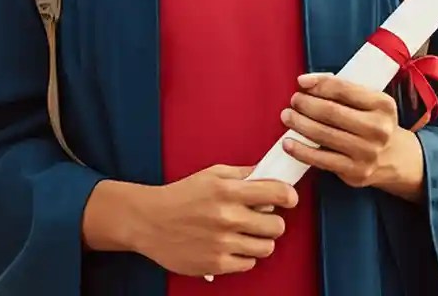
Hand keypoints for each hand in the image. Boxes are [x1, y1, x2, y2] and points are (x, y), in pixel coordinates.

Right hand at [134, 165, 297, 277]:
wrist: (148, 221)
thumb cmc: (181, 196)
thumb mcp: (212, 175)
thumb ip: (242, 175)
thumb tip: (269, 174)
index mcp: (228, 191)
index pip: (277, 193)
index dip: (289, 196)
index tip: (289, 199)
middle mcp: (228, 217)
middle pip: (277, 226)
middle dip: (274, 222)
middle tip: (263, 219)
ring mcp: (222, 243)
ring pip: (266, 247)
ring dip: (261, 240)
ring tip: (248, 234)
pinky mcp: (215, 264)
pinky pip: (248, 263)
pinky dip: (244, 256)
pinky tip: (233, 246)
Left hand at [281, 73, 424, 201]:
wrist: (395, 159)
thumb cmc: (374, 123)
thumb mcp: (371, 102)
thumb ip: (344, 90)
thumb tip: (307, 82)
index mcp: (382, 105)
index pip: (344, 89)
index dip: (319, 84)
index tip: (301, 82)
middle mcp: (378, 129)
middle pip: (331, 112)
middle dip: (306, 104)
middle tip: (294, 100)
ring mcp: (367, 152)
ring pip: (324, 135)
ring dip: (300, 124)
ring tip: (287, 117)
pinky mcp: (355, 172)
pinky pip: (322, 160)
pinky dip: (301, 151)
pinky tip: (288, 143)